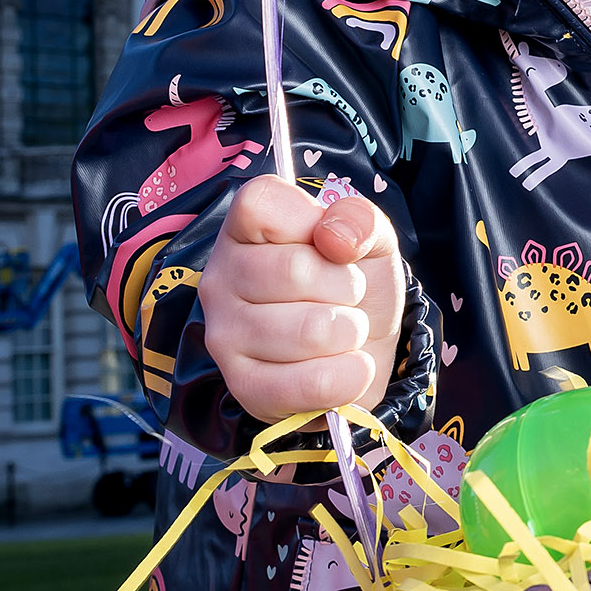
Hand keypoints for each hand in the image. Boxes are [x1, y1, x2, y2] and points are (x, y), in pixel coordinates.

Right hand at [199, 175, 402, 423]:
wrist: (361, 349)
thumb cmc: (352, 282)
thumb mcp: (370, 238)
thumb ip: (360, 220)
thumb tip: (336, 239)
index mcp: (242, 228)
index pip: (262, 204)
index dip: (312, 222)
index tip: (330, 244)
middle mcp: (219, 278)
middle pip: (297, 271)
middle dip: (348, 286)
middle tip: (345, 295)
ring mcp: (224, 335)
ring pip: (312, 331)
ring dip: (351, 332)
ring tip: (342, 331)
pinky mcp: (243, 387)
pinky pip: (313, 384)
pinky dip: (350, 376)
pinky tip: (345, 366)